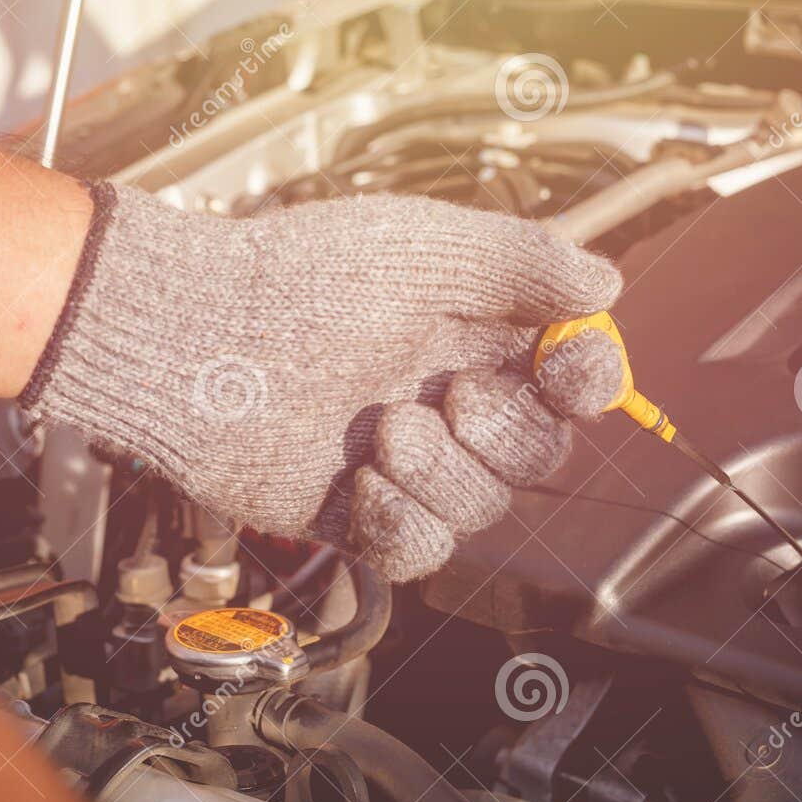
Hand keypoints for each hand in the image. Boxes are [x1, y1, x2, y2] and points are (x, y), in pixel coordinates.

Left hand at [21, 184, 627, 580]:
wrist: (194, 338)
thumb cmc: (303, 275)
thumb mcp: (424, 247)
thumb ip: (525, 260)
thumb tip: (607, 282)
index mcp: (482, 340)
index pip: (575, 381)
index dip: (588, 383)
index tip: (565, 369)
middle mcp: (455, 406)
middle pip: (540, 456)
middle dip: (503, 434)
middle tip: (442, 399)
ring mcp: (410, 467)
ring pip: (482, 510)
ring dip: (442, 476)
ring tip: (381, 433)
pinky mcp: (360, 517)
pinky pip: (421, 553)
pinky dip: (401, 526)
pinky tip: (360, 484)